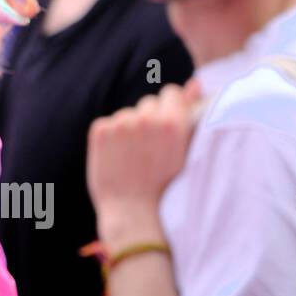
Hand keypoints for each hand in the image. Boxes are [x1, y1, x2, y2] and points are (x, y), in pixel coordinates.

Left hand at [87, 80, 201, 242]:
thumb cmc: (164, 185)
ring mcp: (121, 124)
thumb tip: (195, 82)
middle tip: (150, 149)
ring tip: (134, 156)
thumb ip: (189, 112)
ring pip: (128, 114)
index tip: (166, 125)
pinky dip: (111, 136)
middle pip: (148, 103)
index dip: (169, 109)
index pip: (170, 93)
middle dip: (150, 119)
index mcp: (173, 123)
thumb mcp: (185, 150)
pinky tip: (117, 157)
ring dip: (130, 128)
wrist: (132, 213)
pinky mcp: (100, 130)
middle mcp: (147, 119)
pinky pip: (108, 123)